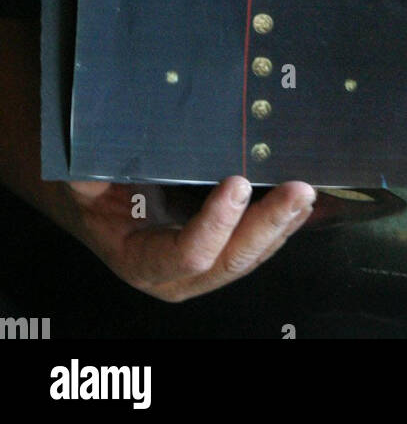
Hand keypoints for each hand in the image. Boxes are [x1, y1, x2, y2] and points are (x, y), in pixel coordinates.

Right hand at [63, 175, 315, 301]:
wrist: (93, 202)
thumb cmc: (90, 188)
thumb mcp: (82, 179)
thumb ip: (95, 171)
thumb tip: (110, 149)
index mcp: (139, 259)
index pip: (185, 253)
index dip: (214, 224)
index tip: (238, 184)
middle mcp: (175, 274)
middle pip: (230, 261)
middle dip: (268, 226)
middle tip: (297, 191)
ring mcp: (201, 267)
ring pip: (249, 256)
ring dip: (283, 226)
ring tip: (307, 193)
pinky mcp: (220, 251)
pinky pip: (255, 246)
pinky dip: (281, 225)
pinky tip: (302, 203)